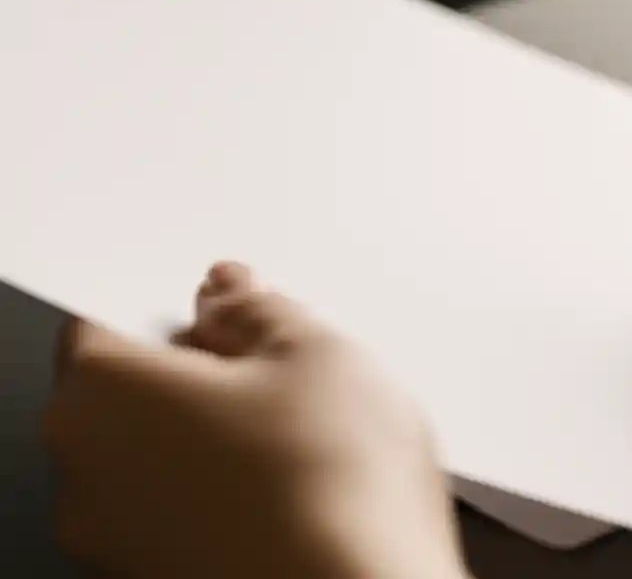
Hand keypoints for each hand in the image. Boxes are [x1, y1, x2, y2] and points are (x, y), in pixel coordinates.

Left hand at [44, 263, 466, 578]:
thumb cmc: (334, 490)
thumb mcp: (316, 353)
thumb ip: (259, 312)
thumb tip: (233, 300)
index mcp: (101, 396)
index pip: (109, 321)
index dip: (181, 308)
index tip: (236, 308)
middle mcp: (86, 475)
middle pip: (133, 393)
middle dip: (205, 375)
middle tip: (287, 373)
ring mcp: (119, 542)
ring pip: (163, 457)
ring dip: (220, 439)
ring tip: (310, 439)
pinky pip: (186, 513)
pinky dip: (230, 494)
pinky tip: (302, 490)